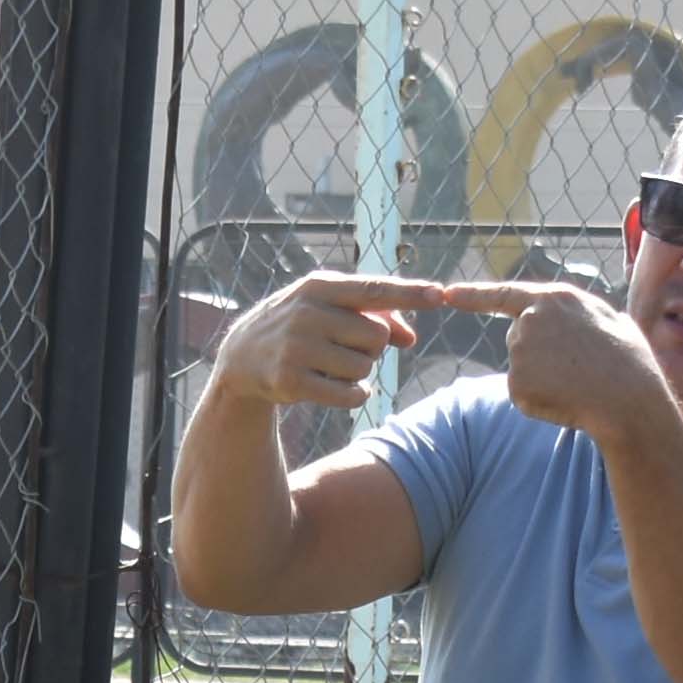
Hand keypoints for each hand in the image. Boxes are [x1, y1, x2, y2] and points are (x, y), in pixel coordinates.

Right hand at [213, 271, 417, 420]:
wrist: (242, 356)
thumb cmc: (300, 326)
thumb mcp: (330, 309)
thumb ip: (374, 315)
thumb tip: (411, 338)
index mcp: (319, 287)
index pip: (374, 289)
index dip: (410, 293)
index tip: (440, 295)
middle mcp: (307, 313)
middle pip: (376, 336)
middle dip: (371, 347)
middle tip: (346, 348)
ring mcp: (297, 348)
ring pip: (365, 368)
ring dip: (359, 373)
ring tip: (332, 367)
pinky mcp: (292, 381)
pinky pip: (351, 395)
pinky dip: (353, 395)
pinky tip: (334, 388)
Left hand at [435, 277, 662, 445]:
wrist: (627, 398)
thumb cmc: (627, 359)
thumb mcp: (609, 320)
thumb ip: (578, 315)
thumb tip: (569, 321)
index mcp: (553, 298)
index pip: (503, 294)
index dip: (473, 295)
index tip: (447, 293)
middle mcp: (530, 319)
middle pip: (518, 336)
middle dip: (539, 351)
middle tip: (577, 366)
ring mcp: (520, 351)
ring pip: (522, 367)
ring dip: (542, 376)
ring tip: (576, 381)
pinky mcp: (515, 382)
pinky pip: (522, 393)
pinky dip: (539, 399)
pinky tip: (565, 397)